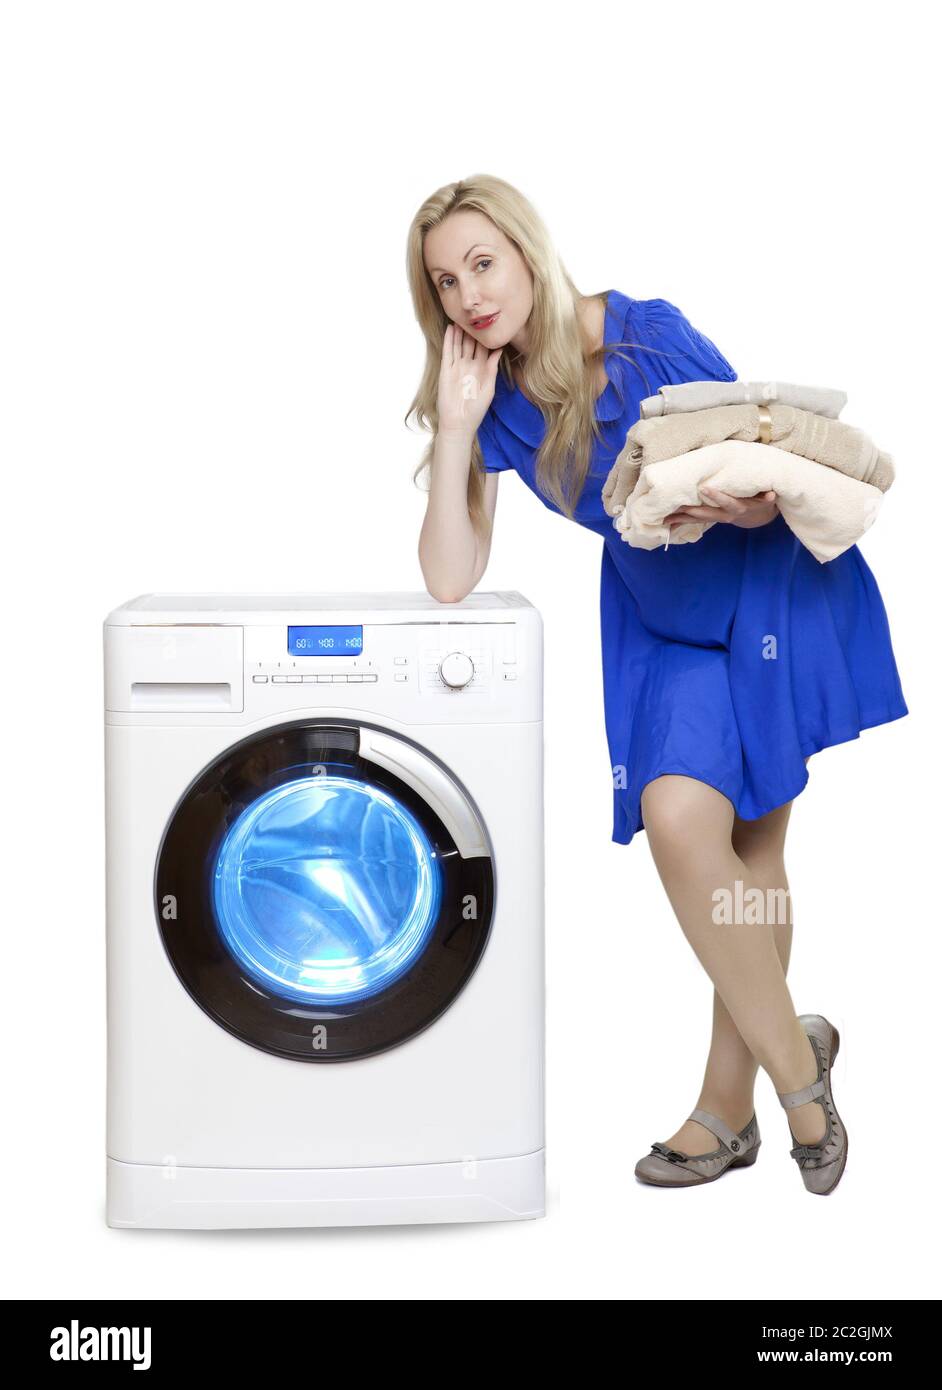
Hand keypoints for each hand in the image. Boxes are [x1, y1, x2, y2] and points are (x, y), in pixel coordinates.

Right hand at [437, 323, 502, 437]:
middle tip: (476, 313)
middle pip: (471, 343)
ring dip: (460, 331)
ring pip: (459, 344)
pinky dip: (449, 339)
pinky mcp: (446, 370)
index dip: (487, 336)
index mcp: (481, 369)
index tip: (492, 322)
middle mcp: (469, 365)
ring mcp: (457, 366)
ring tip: (462, 316)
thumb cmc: (476, 409)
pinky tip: (450, 328)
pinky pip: (448, 351)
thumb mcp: (489, 388)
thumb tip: (499, 350)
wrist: (459, 422)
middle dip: (473, 330)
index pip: (484, 348)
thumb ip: (492, 368)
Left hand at [664, 485, 778, 530]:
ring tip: (664, 519)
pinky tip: (666, 524)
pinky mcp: (710, 518)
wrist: (756, 516)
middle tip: (676, 507)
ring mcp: (717, 518)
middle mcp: (726, 515)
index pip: (727, 502)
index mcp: (739, 508)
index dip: (717, 496)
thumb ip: (767, 496)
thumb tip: (772, 494)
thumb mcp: (767, 499)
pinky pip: (694, 522)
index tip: (705, 488)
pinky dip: (680, 522)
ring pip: (697, 520)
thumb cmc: (761, 501)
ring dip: (681, 519)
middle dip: (691, 511)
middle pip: (707, 514)